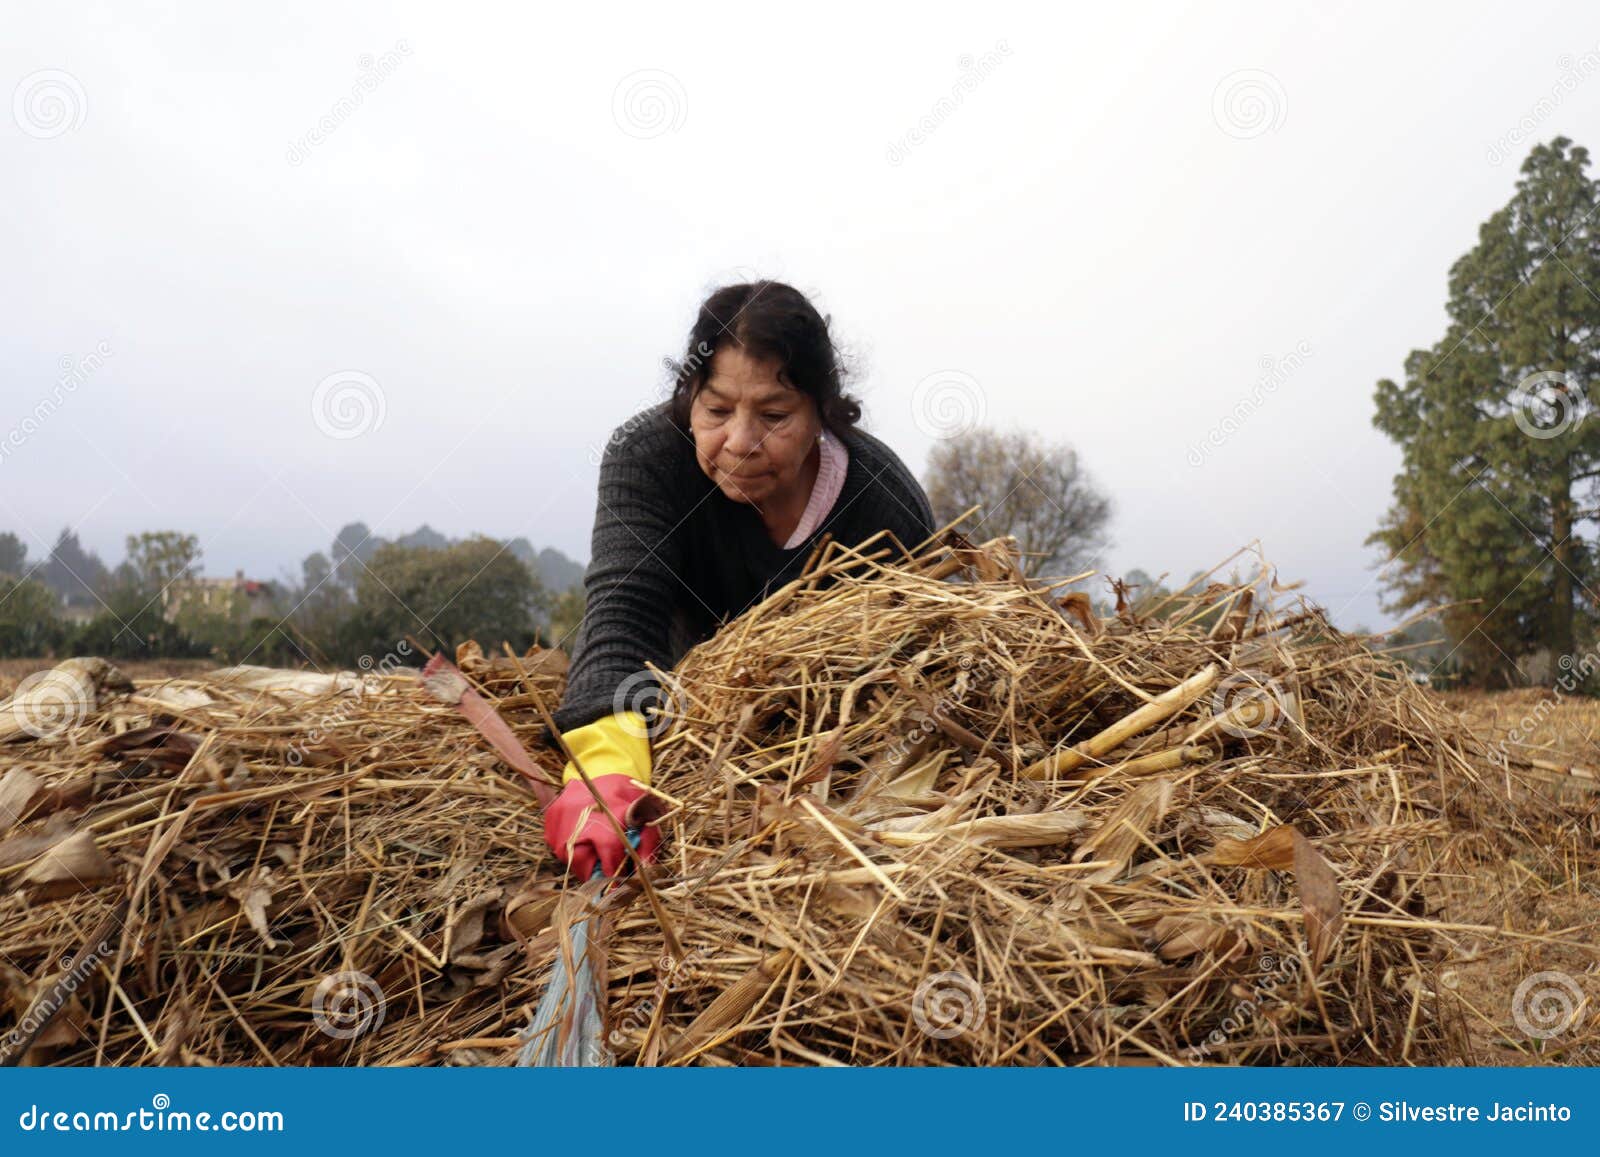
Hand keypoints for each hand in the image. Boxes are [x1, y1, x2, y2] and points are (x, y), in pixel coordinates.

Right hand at [543, 773, 661, 877]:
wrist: (603, 769)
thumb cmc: (626, 796)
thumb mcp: (645, 817)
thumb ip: (647, 844)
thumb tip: (645, 871)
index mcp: (605, 827)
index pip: (608, 864)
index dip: (615, 877)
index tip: (619, 884)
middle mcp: (578, 826)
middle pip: (583, 866)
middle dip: (595, 873)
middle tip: (604, 871)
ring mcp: (560, 822)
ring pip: (567, 858)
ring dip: (580, 861)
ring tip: (593, 852)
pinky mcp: (551, 819)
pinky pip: (556, 844)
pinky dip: (568, 848)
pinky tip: (581, 839)